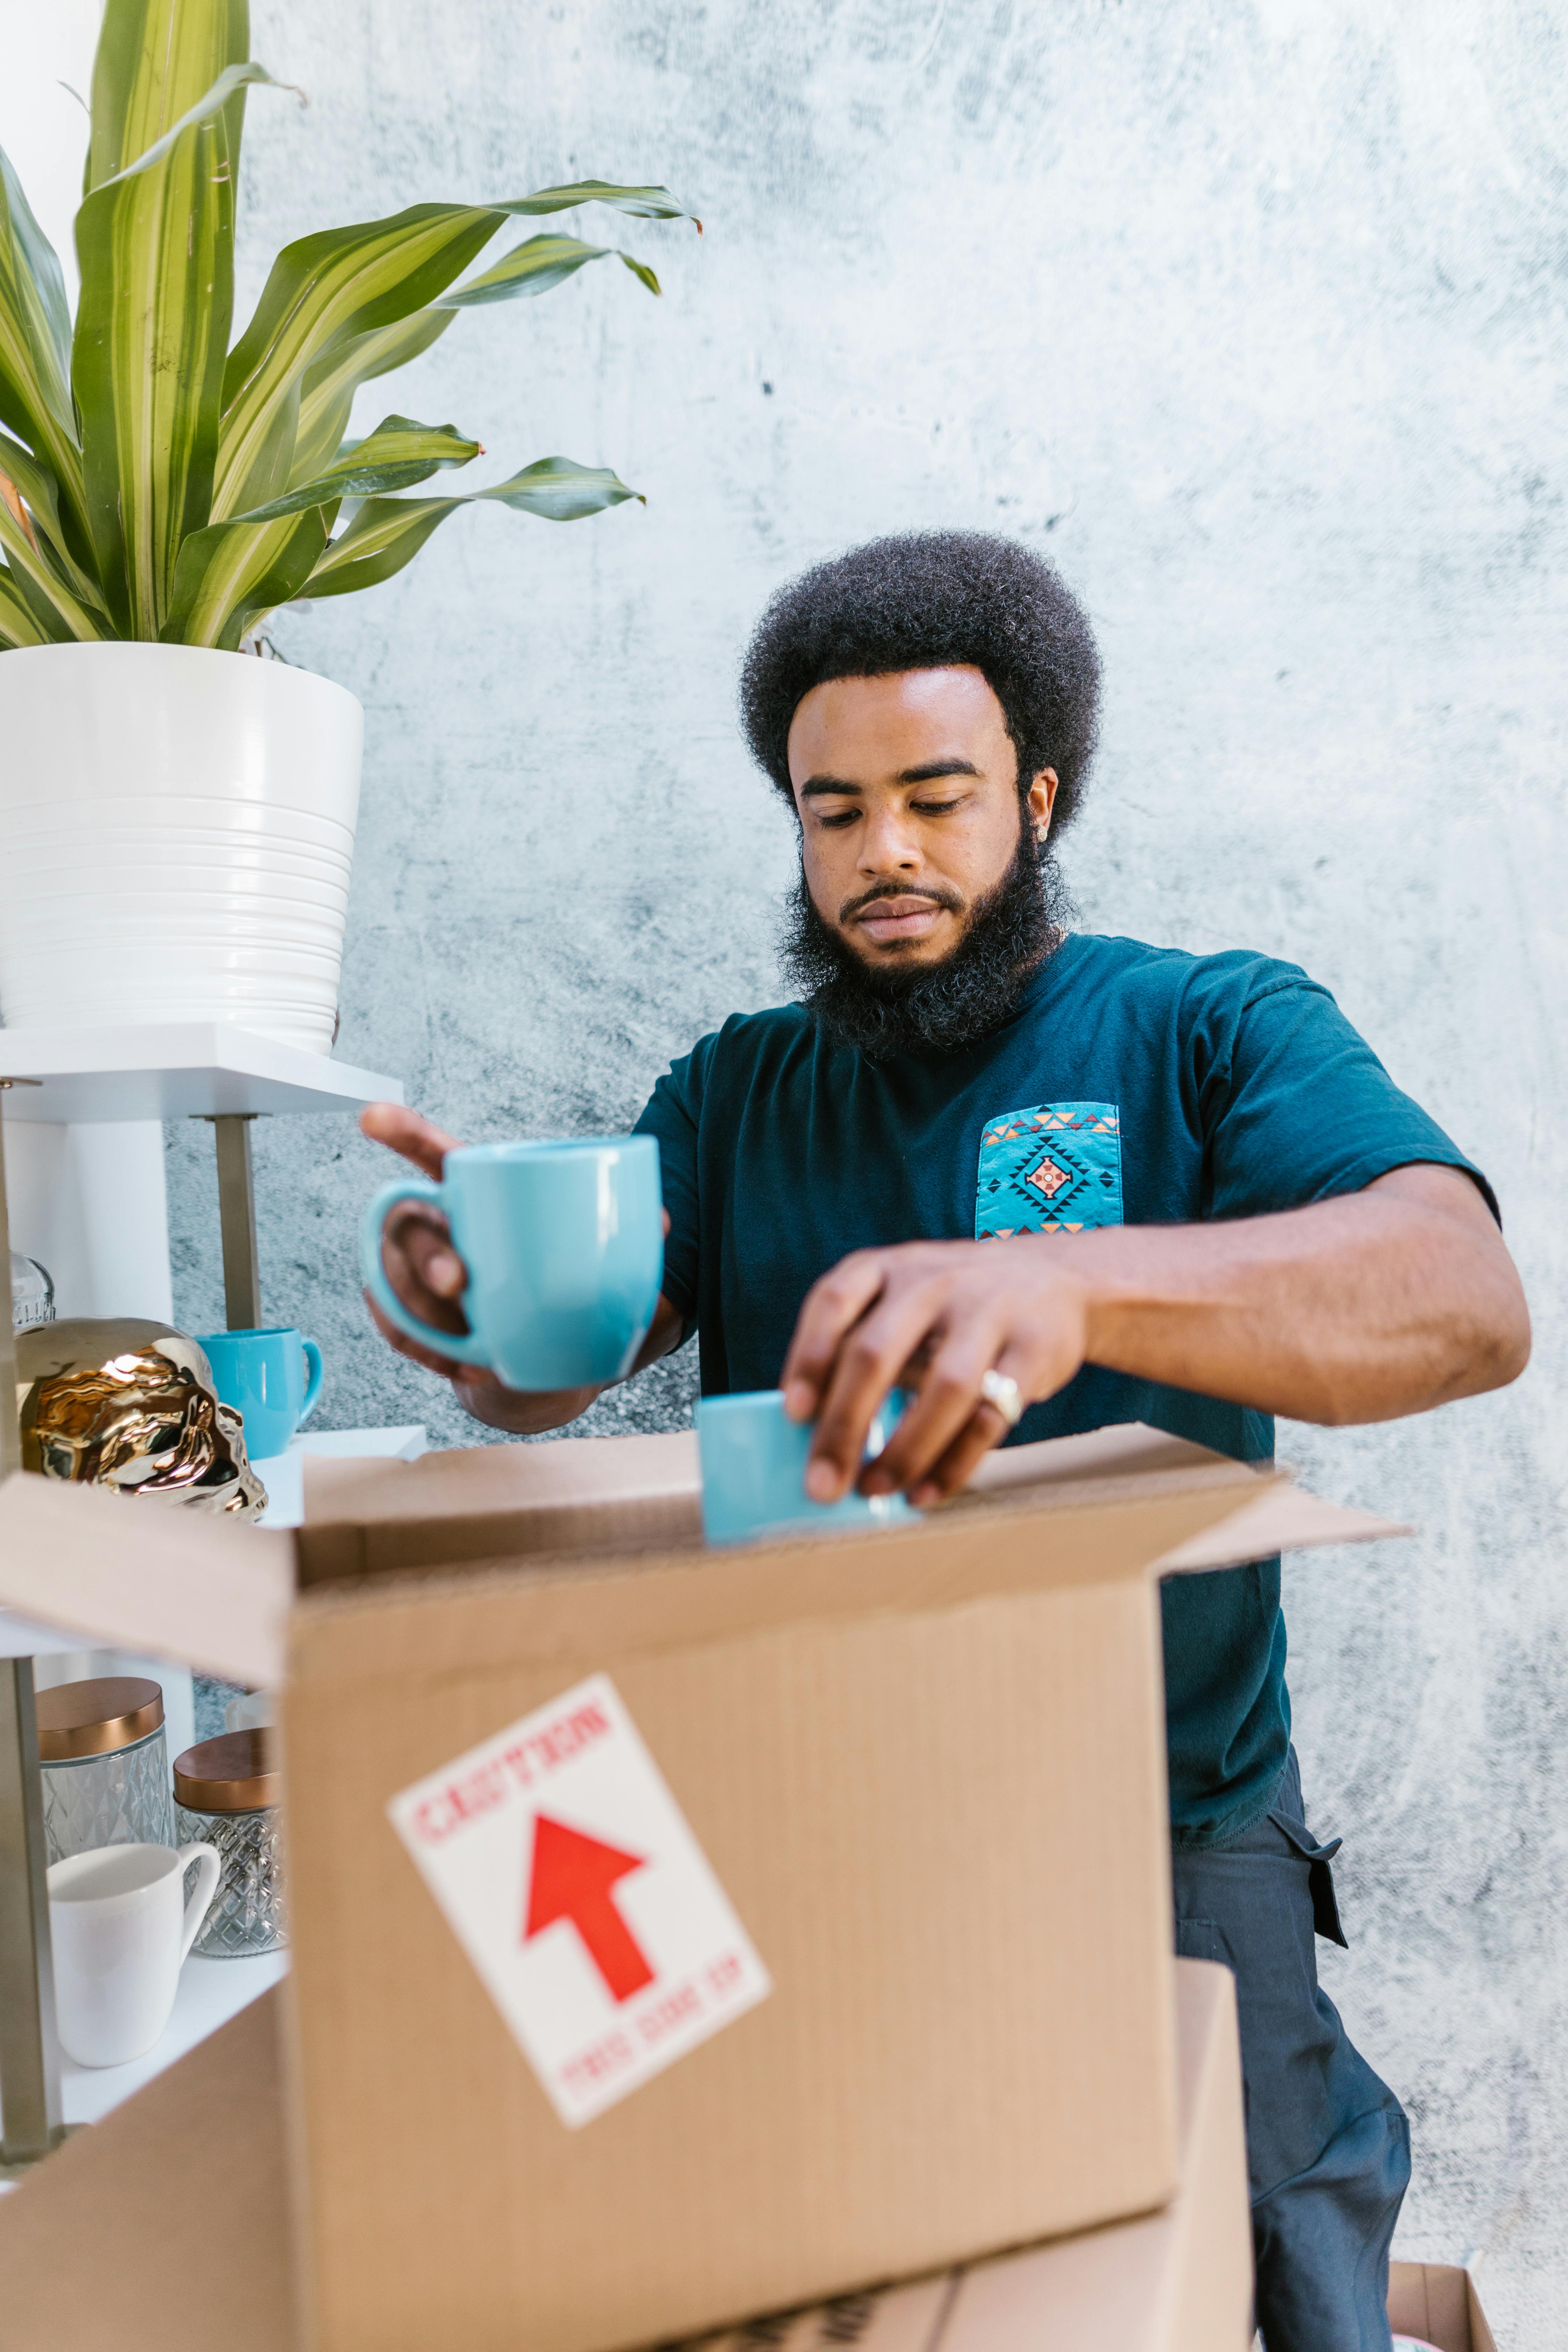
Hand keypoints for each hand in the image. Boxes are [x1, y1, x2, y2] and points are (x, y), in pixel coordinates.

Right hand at [357, 1102, 599, 1432]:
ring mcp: (414, 1275)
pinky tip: (462, 1359)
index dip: (400, 1131)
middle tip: (461, 1284)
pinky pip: (397, 1331)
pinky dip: (428, 1349)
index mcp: (475, 1195)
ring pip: (394, 1284)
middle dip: (425, 1256)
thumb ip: (624, 1231)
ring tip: (470, 1340)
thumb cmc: (565, 1286)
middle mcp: (436, 1227)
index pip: (431, 1153)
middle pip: (408, 1226)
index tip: (372, 1116)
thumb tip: (659, 1218)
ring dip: (424, 1313)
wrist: (550, 1360)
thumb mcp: (596, 1255)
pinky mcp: (410, 1321)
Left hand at [779, 1237, 1090, 1508]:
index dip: (809, 1356)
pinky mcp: (1034, 1349)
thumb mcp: (904, 1302)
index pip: (835, 1300)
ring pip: (942, 1388)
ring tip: (874, 1490)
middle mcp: (934, 1281)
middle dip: (843, 1425)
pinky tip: (925, 1493)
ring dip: (903, 1450)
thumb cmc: (953, 1307)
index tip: (794, 1413)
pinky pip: (990, 1416)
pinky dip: (954, 1464)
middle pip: (877, 1352)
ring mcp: (988, 1311)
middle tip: (821, 1483)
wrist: (1057, 1280)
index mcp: (889, 1268)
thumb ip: (861, 1349)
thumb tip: (817, 1438)